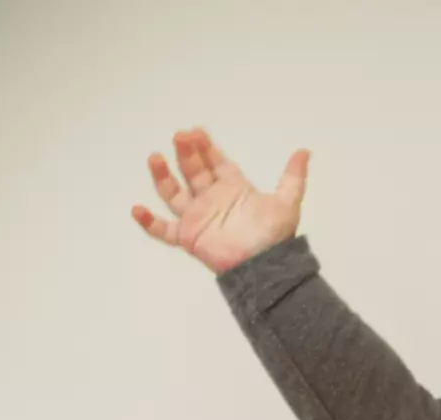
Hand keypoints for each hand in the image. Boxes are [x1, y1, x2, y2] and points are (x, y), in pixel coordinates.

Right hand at [131, 127, 308, 273]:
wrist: (265, 267)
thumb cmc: (274, 237)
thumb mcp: (287, 202)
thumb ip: (293, 177)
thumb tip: (305, 152)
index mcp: (232, 189)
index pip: (216, 162)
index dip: (206, 147)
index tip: (196, 131)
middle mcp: (212, 200)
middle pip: (193, 171)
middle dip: (186, 153)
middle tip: (180, 136)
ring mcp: (198, 217)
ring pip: (174, 193)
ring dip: (163, 176)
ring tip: (155, 158)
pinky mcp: (189, 237)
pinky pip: (163, 230)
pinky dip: (149, 222)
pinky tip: (136, 209)